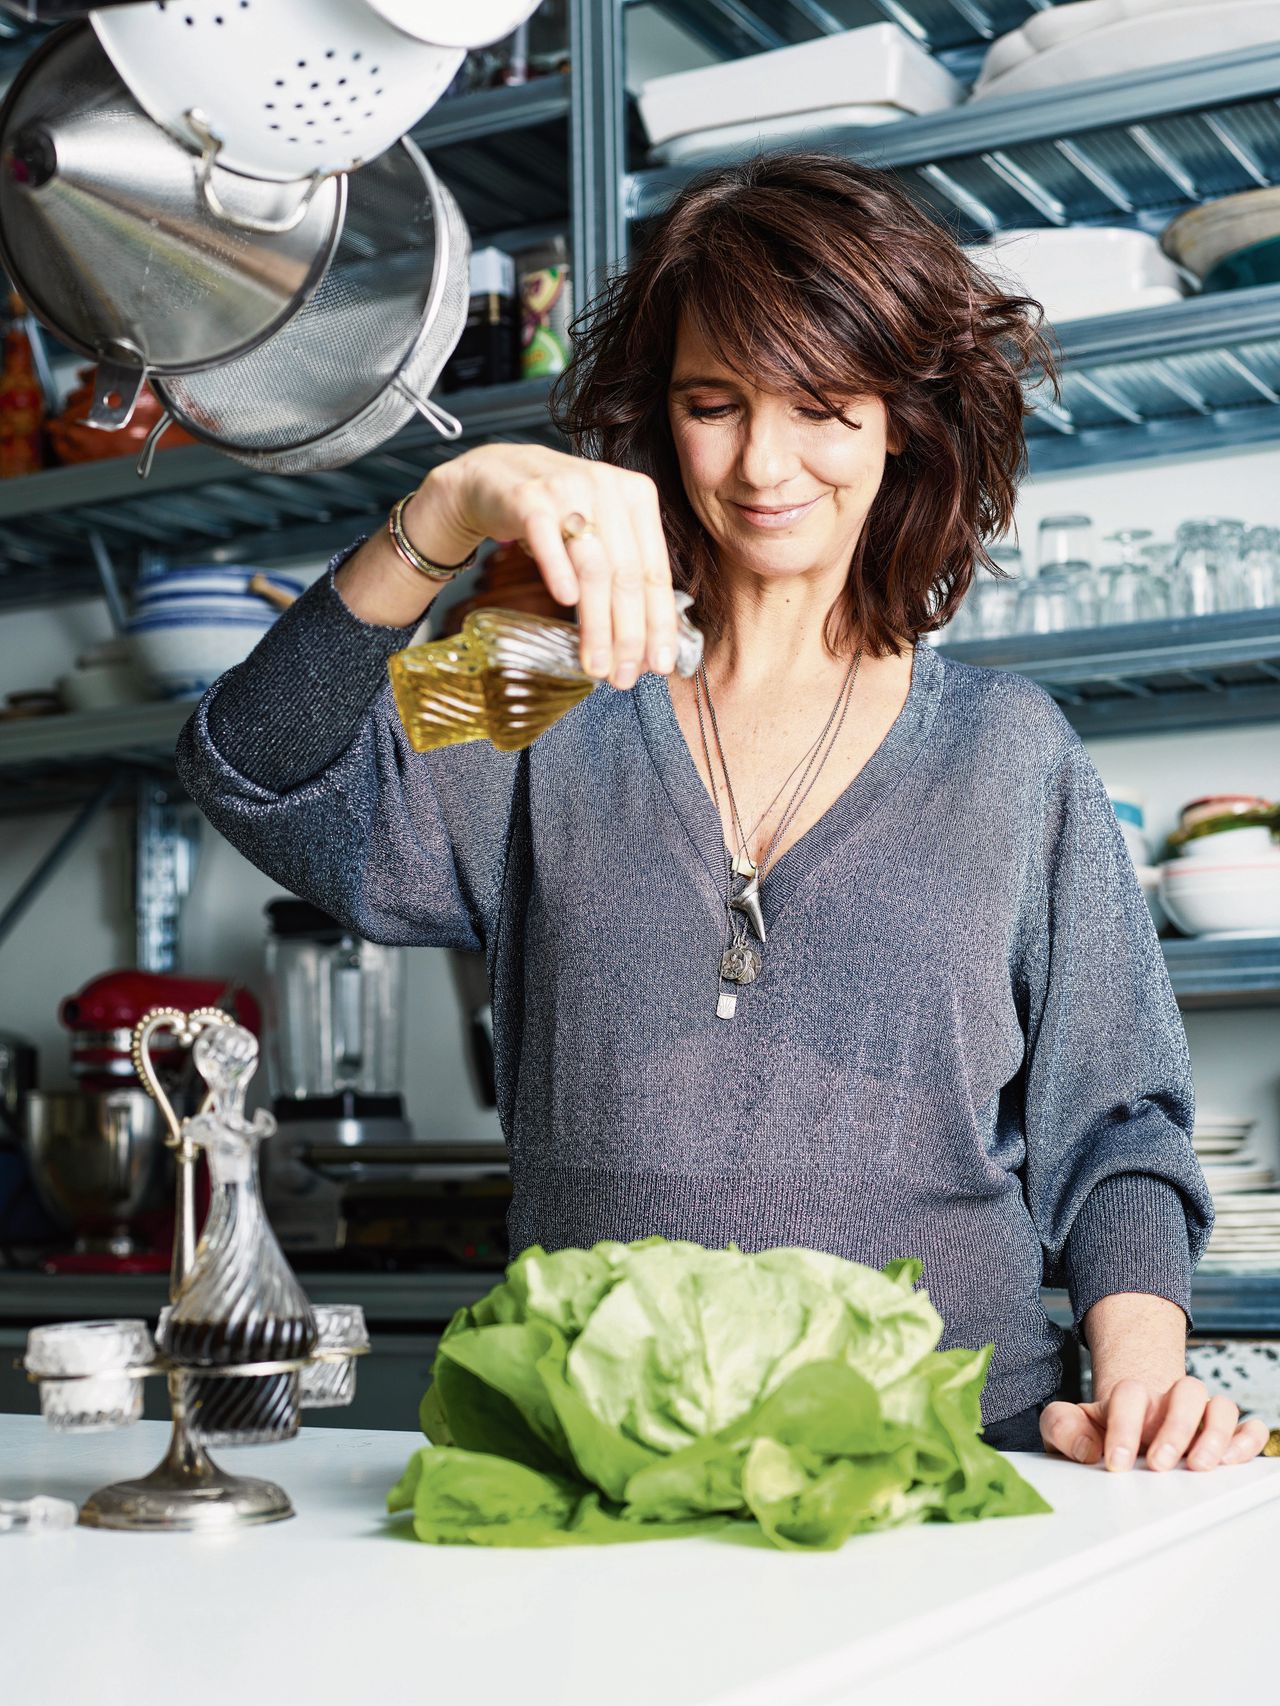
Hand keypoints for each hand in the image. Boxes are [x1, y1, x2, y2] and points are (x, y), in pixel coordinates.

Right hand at [429, 442, 678, 688]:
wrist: (493, 477)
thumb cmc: (555, 513)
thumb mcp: (600, 531)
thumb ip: (626, 572)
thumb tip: (649, 645)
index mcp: (637, 496)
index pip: (654, 571)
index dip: (659, 623)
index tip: (660, 666)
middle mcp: (607, 487)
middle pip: (626, 574)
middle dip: (628, 634)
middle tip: (623, 677)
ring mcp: (567, 489)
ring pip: (592, 566)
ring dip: (596, 623)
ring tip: (597, 665)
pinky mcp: (527, 497)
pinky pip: (547, 539)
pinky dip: (559, 571)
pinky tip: (566, 603)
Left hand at [1040, 1375, 1269, 1471]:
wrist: (1118, 1429)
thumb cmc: (1093, 1432)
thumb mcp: (1066, 1426)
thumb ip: (1061, 1427)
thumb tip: (1086, 1448)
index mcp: (1129, 1397)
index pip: (1131, 1394)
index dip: (1125, 1426)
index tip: (1117, 1462)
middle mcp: (1168, 1401)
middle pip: (1186, 1391)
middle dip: (1176, 1428)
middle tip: (1161, 1464)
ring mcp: (1198, 1416)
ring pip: (1220, 1405)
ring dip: (1215, 1433)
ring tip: (1200, 1465)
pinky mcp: (1223, 1436)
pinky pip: (1248, 1427)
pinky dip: (1248, 1440)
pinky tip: (1232, 1461)